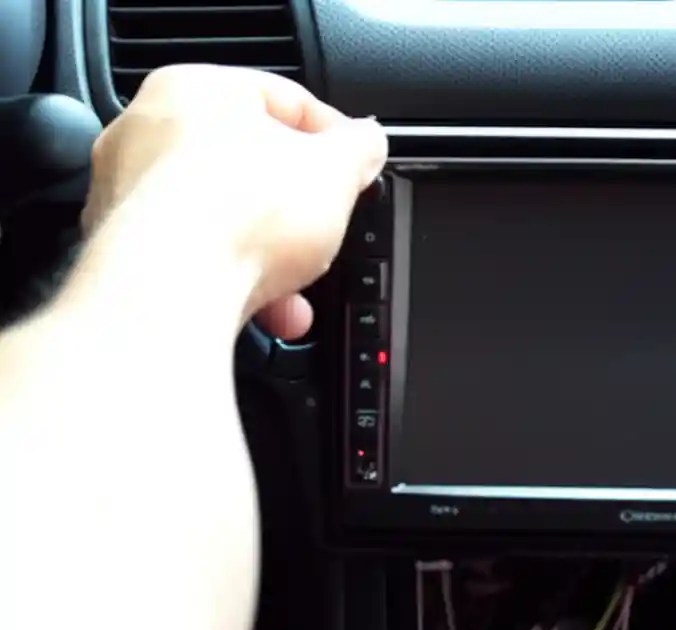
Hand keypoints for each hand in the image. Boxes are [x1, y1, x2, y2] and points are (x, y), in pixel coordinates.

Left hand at [82, 64, 387, 338]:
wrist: (171, 295)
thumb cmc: (241, 216)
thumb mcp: (338, 170)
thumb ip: (360, 147)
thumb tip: (365, 143)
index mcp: (196, 88)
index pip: (283, 99)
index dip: (332, 138)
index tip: (354, 167)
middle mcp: (147, 132)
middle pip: (250, 166)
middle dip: (297, 210)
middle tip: (325, 227)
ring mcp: (126, 194)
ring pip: (222, 219)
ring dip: (270, 256)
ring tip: (298, 287)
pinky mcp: (120, 250)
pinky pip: (194, 259)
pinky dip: (232, 281)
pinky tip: (265, 306)